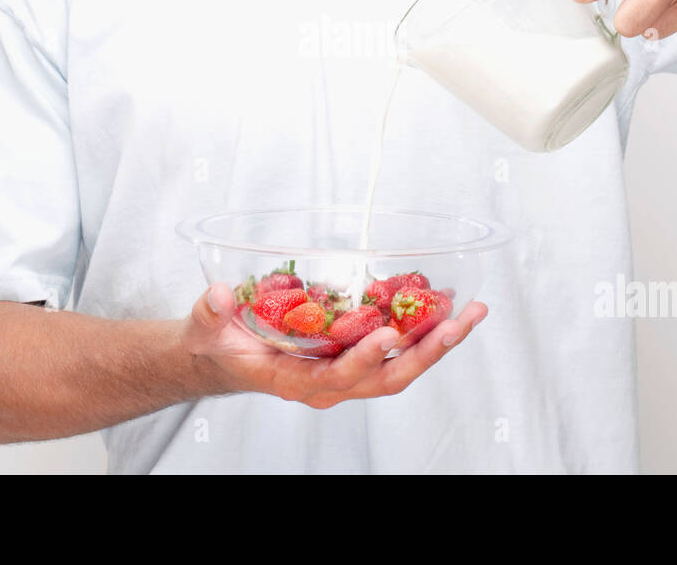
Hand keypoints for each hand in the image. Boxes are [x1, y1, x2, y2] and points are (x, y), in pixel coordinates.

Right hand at [181, 284, 486, 409]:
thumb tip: (218, 295)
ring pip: (401, 365)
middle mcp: (330, 381)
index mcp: (297, 381)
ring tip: (470, 313)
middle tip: (457, 322)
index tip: (386, 335)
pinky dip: (424, 330)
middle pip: (388, 376)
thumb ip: (211, 312)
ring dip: (437, 341)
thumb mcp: (206, 328)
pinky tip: (447, 305)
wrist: (225, 354)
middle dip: (427, 352)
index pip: (339, 376)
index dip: (364, 358)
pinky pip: (397, 349)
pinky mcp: (355, 354)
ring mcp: (347, 370)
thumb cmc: (219, 343)